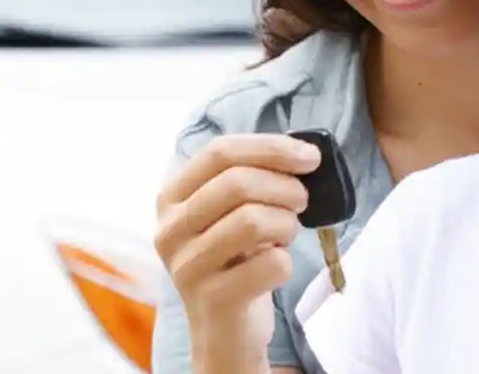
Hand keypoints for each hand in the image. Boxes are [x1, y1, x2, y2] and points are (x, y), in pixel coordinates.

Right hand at [154, 134, 320, 372]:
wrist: (224, 330)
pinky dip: (285, 262)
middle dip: (284, 187)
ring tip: (286, 234)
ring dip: (286, 224)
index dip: (270, 148)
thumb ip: (250, 178)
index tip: (309, 156)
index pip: (219, 152)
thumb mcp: (228, 214)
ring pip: (252, 220)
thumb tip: (302, 151)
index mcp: (171, 197)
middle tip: (302, 201)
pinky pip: (269, 264)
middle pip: (237, 182)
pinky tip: (275, 267)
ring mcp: (187, 265)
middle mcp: (169, 229)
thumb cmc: (234, 260)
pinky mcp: (212, 299)